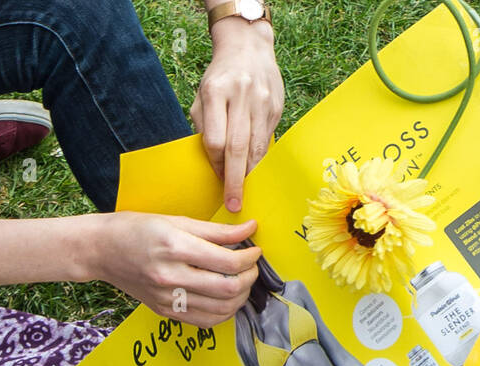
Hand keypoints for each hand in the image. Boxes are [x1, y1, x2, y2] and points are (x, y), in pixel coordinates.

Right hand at [96, 213, 261, 325]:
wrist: (101, 251)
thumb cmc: (135, 229)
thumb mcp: (176, 220)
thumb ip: (216, 230)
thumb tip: (250, 229)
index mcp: (174, 247)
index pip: (227, 262)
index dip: (250, 258)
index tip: (256, 251)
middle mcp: (170, 276)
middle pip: (228, 289)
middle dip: (250, 278)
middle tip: (252, 266)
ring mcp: (166, 298)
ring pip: (221, 310)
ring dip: (241, 297)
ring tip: (242, 281)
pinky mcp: (165, 312)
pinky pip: (205, 321)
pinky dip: (224, 312)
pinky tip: (226, 298)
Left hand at [191, 17, 283, 212]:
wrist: (248, 48)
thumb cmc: (220, 76)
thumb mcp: (202, 95)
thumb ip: (204, 126)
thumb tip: (213, 163)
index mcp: (216, 93)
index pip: (216, 140)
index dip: (216, 165)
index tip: (217, 181)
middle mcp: (241, 96)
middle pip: (237, 148)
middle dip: (235, 180)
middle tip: (234, 204)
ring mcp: (262, 101)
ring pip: (257, 147)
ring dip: (251, 173)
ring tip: (246, 191)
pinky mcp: (276, 106)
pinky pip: (268, 140)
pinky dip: (261, 158)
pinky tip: (256, 170)